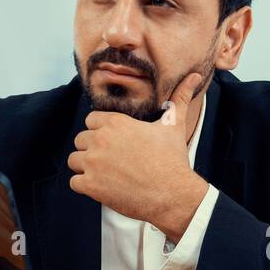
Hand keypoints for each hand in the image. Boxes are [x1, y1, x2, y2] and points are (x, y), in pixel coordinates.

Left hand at [67, 72, 209, 240]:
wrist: (173, 194)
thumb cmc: (173, 160)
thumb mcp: (174, 126)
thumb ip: (179, 98)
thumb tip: (195, 75)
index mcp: (115, 123)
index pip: (90, 121)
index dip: (101, 132)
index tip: (115, 144)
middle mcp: (100, 140)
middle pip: (80, 140)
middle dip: (92, 150)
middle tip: (112, 161)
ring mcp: (93, 163)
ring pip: (74, 160)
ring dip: (86, 168)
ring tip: (106, 175)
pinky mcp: (91, 185)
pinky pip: (74, 183)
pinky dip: (85, 186)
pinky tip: (103, 188)